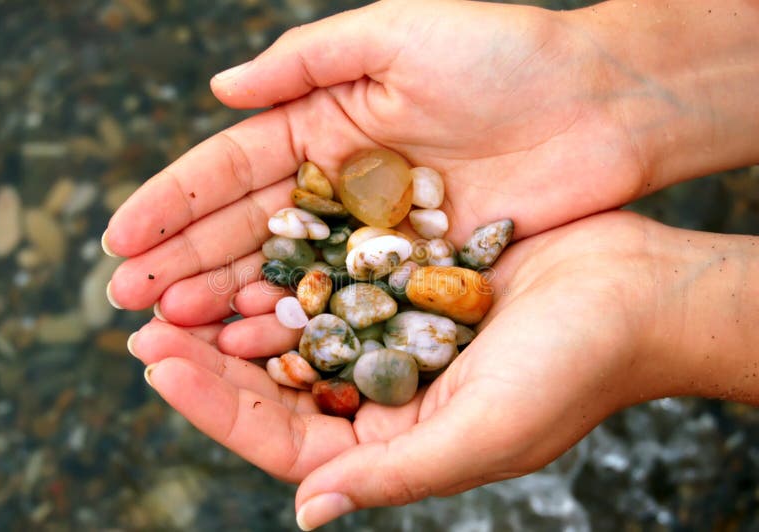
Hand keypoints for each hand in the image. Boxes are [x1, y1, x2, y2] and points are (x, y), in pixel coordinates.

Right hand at [103, 0, 653, 322]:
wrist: (602, 106)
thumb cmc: (505, 56)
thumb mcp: (397, 33)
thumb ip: (306, 61)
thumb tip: (219, 88)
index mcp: (325, 121)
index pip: (232, 169)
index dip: (172, 204)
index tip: (120, 240)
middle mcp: (340, 181)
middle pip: (247, 228)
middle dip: (184, 262)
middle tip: (126, 300)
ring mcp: (375, 231)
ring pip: (287, 269)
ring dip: (227, 298)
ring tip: (171, 329)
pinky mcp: (415, 268)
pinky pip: (346, 298)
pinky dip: (299, 320)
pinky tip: (252, 342)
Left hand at [129, 211, 709, 528]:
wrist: (633, 292)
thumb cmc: (573, 370)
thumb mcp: (483, 434)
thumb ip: (392, 475)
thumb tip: (306, 512)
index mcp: (396, 446)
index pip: (286, 439)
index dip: (217, 406)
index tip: (158, 365)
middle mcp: (386, 397)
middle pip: (277, 384)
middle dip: (209, 359)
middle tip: (144, 324)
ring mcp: (392, 338)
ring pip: (296, 331)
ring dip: (238, 312)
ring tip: (179, 288)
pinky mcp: (405, 286)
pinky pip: (333, 280)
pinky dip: (291, 269)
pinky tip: (248, 251)